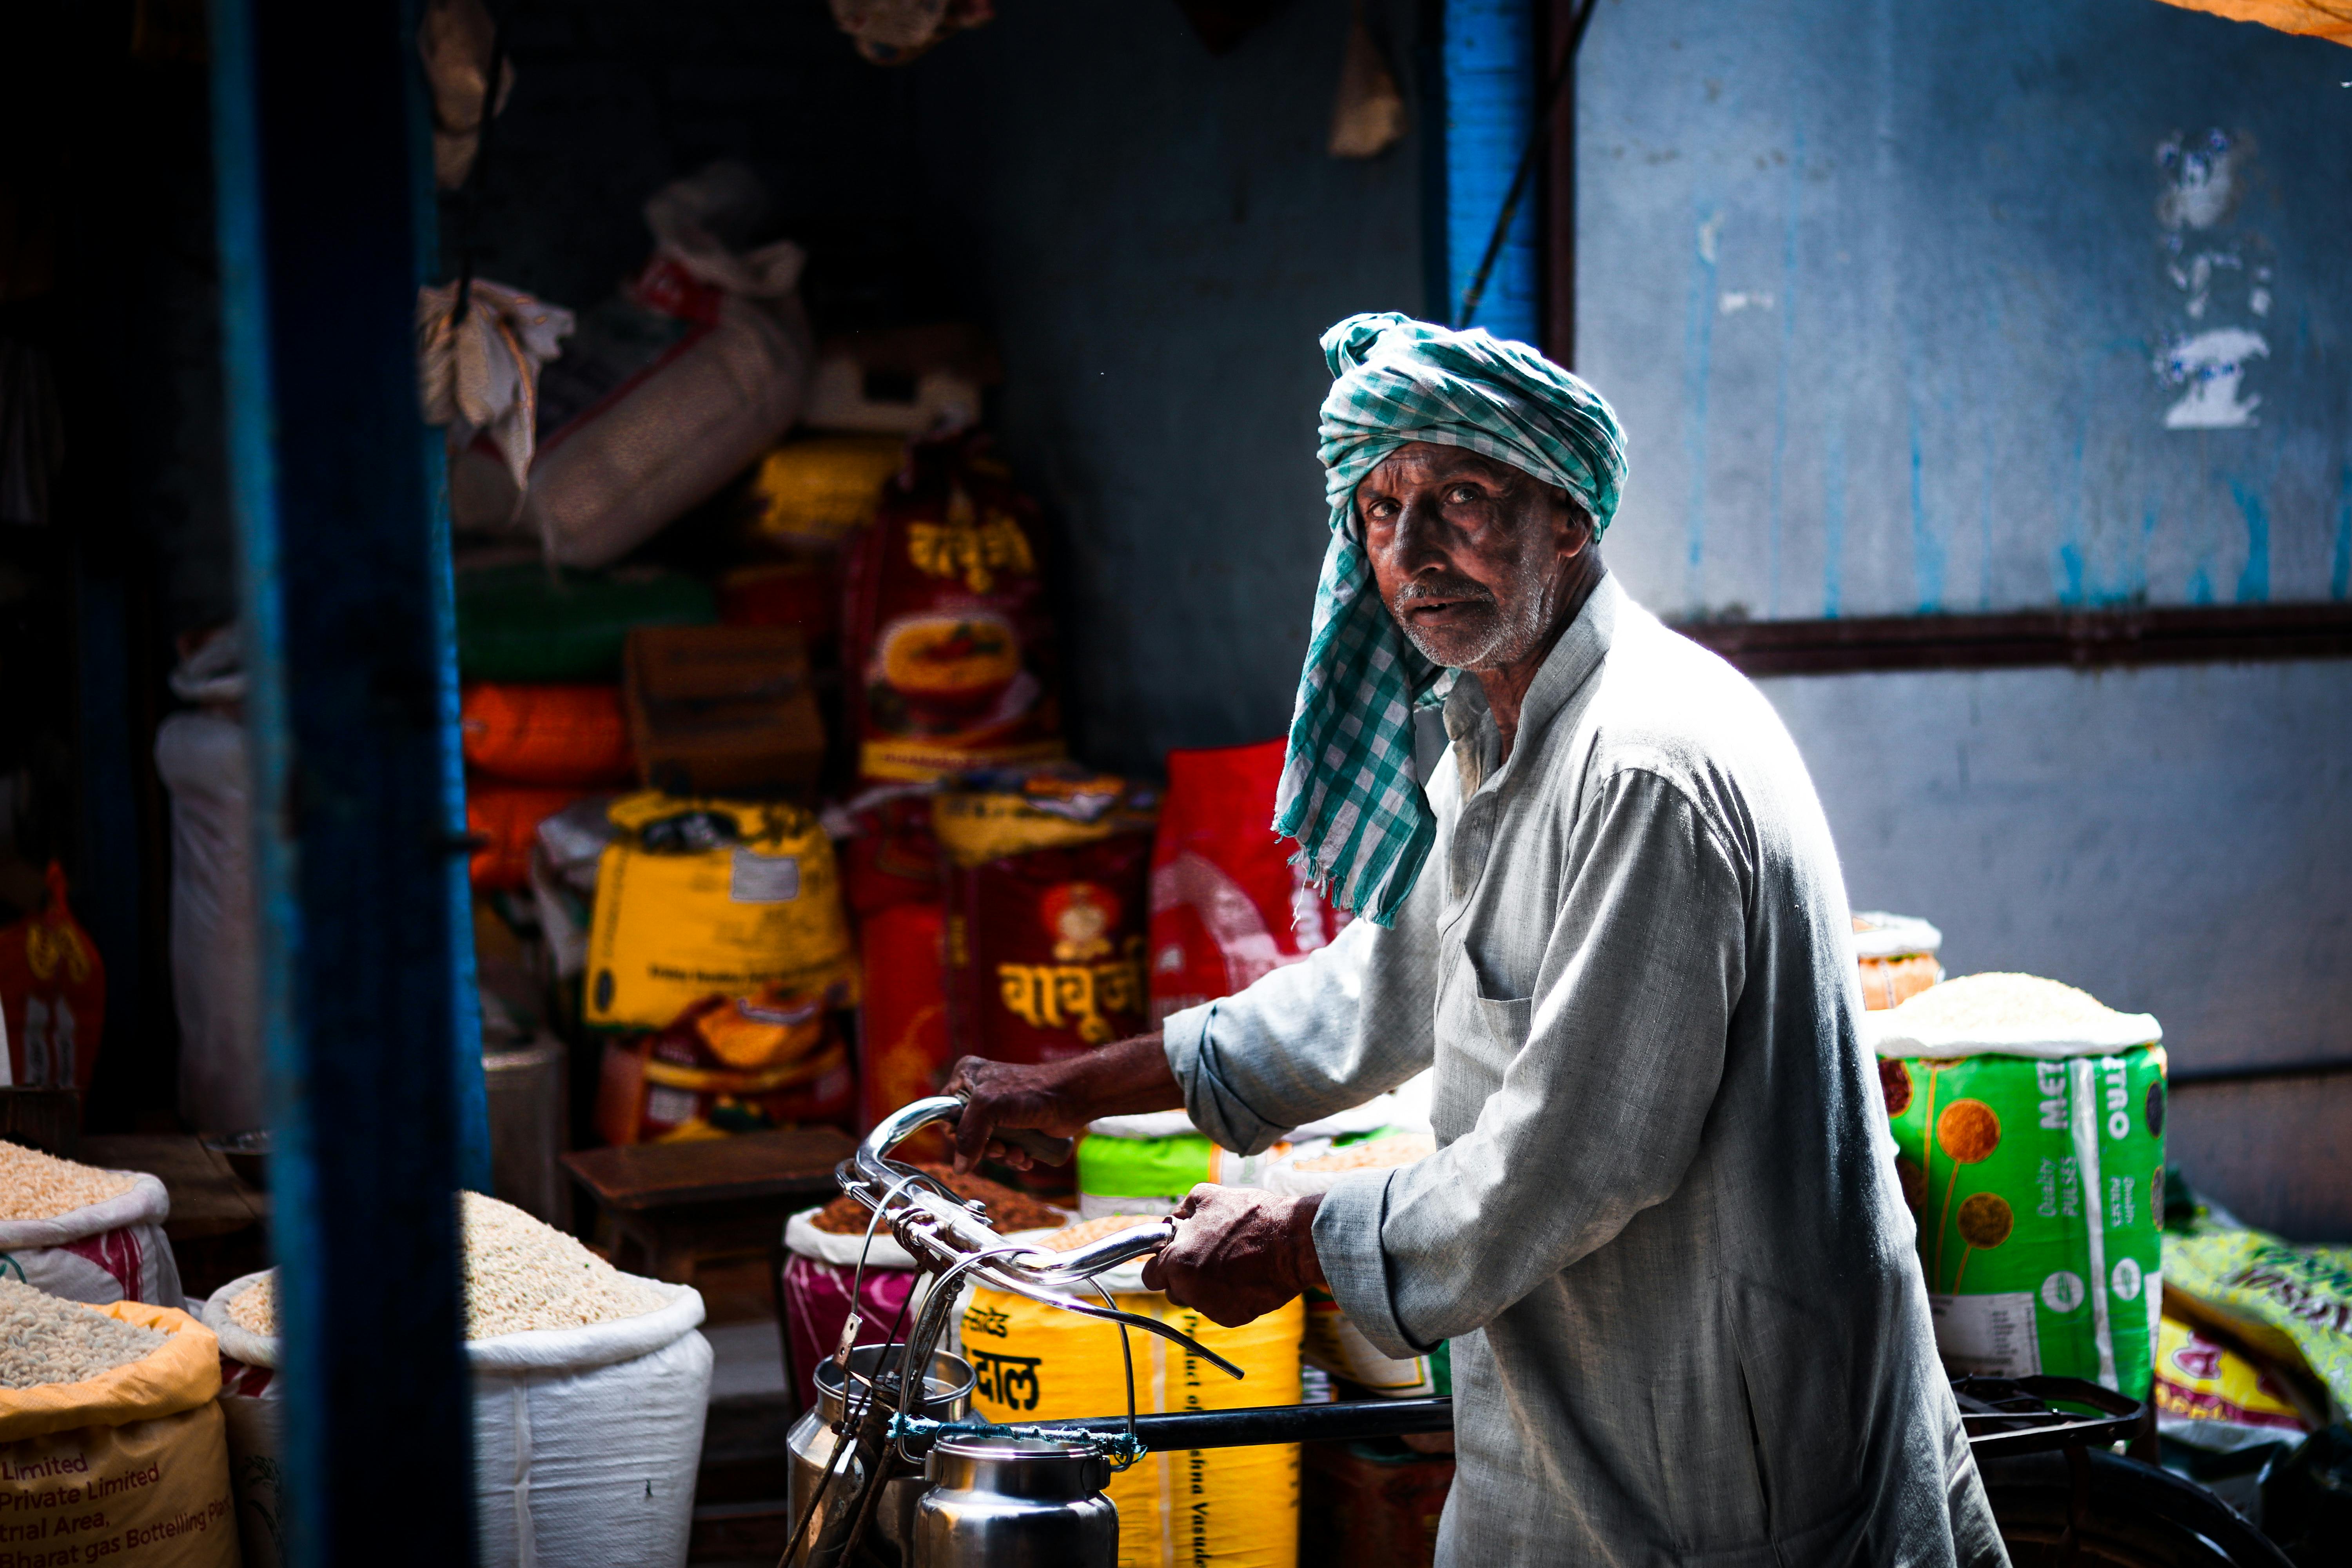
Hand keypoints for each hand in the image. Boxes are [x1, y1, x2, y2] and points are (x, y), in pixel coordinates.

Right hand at [941, 1055, 1094, 1172]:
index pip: (946, 1114)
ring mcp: (999, 1109)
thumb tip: (960, 1167)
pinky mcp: (1016, 1124)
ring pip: (987, 1145)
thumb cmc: (1032, 1092)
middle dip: (985, 1149)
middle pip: (968, 1134)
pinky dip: (1014, 1157)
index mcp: (967, 1076)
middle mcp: (980, 1091)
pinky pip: (1005, 1149)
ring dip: (1002, 1156)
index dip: (958, 1134)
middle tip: (1001, 1148)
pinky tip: (1026, 1157)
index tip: (975, 1143)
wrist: (1071, 1098)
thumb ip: (968, 1136)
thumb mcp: (988, 1108)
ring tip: (1019, 1153)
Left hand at [1139, 1185, 1325, 1327]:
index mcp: (1176, 1261)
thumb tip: (1175, 1217)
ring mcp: (1210, 1307)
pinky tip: (1246, 1277)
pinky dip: (1230, 1297)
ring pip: (1198, 1300)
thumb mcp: (1209, 1196)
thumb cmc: (1252, 1217)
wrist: (1292, 1242)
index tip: (1174, 1257)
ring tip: (1233, 1264)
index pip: (1151, 1274)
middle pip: (1173, 1290)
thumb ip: (1183, 1210)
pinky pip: (1221, 1309)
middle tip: (1207, 1258)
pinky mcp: (1232, 1318)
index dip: (1162, 1264)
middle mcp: (1188, 1289)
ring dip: (1207, 1287)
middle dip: (1184, 1277)